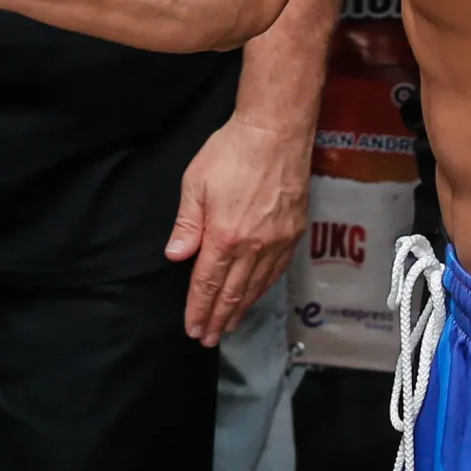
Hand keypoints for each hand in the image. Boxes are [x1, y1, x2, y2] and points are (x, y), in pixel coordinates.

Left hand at [171, 115, 311, 346]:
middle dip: (218, 319)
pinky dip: (263, 289)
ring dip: (241, 310)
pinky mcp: (293, 232)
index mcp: (224, 236)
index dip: (199, 309)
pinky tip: (256, 296)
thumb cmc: (231, 152)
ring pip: (257, 286)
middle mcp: (253, 246)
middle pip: (232, 292)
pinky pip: (276, 271)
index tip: (193, 328)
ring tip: (230, 326)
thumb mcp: (194, 184)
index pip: (207, 283)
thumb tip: (176, 256)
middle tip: (209, 338)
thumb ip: (187, 224)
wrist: (275, 132)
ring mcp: (276, 241)